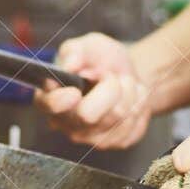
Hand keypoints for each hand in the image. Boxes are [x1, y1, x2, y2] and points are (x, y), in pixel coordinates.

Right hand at [33, 33, 153, 149]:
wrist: (127, 74)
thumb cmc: (101, 61)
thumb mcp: (87, 46)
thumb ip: (75, 51)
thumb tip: (70, 64)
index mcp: (51, 98)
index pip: (50, 106)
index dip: (62, 100)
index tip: (75, 91)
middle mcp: (67, 123)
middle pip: (87, 115)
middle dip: (108, 88)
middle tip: (111, 76)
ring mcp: (92, 137)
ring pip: (118, 115)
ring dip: (128, 91)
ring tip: (123, 83)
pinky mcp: (116, 142)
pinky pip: (134, 124)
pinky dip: (139, 105)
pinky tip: (131, 99)